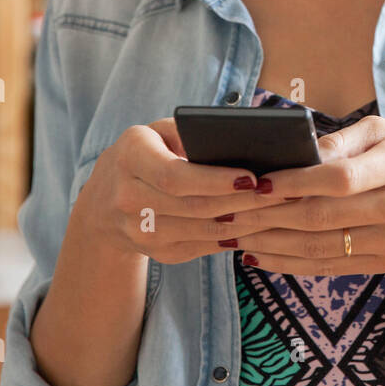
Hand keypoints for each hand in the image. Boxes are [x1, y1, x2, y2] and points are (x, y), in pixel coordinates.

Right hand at [75, 117, 298, 263]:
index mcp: (129, 157)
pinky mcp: (155, 252)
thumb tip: (242, 142)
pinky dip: (233, 238)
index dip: (216, 180)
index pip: (175, 176)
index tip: (253, 176)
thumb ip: (191, 133)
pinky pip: (202, 247)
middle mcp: (127, 198)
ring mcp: (138, 231)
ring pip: (202, 231)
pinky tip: (260, 227)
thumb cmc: (146, 154)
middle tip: (282, 193)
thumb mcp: (158, 132)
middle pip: (194, 206)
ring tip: (279, 210)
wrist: (102, 204)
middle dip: (243, 201)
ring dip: (244, 222)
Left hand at [220, 115, 384, 274]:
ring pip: (320, 247)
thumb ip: (342, 141)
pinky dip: (290, 262)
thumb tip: (295, 150)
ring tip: (236, 234)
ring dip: (272, 243)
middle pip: (324, 216)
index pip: (340, 177)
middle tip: (231, 211)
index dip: (296, 182)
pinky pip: (329, 266)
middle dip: (270, 216)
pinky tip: (262, 254)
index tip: (258, 181)